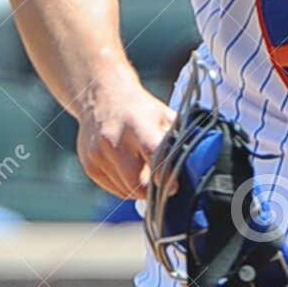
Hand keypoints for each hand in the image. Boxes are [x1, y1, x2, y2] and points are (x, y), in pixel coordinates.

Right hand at [76, 82, 174, 200]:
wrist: (101, 96)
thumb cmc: (140, 109)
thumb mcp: (163, 116)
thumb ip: (178, 140)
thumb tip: (198, 165)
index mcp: (138, 125)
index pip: (153, 155)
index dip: (166, 176)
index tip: (175, 186)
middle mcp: (114, 140)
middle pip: (137, 182)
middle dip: (153, 190)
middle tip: (163, 185)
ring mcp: (98, 154)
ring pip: (126, 190)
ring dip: (140, 189)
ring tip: (145, 171)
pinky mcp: (89, 165)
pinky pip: (114, 189)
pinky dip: (125, 186)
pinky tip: (130, 170)